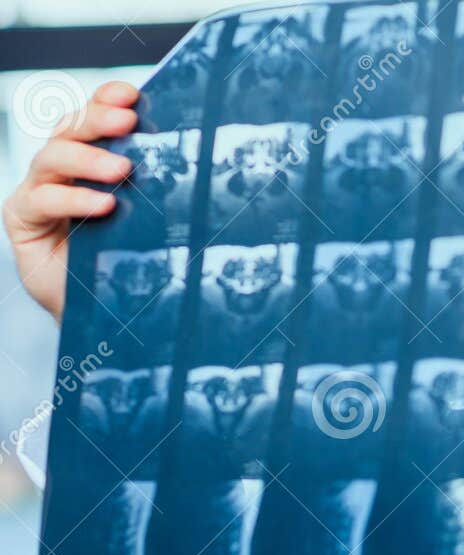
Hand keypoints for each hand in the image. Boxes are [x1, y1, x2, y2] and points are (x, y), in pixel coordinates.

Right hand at [2, 81, 139, 323]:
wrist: (111, 315)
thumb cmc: (133, 263)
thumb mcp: (152, 222)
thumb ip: (161, 190)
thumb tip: (203, 160)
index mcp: (92, 162)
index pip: (94, 120)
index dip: (107, 100)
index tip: (133, 94)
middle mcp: (62, 172)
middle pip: (69, 130)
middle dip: (97, 119)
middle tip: (128, 121)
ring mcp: (39, 193)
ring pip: (52, 159)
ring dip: (87, 159)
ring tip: (123, 170)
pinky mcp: (23, 221)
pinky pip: (41, 201)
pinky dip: (72, 200)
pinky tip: (103, 205)